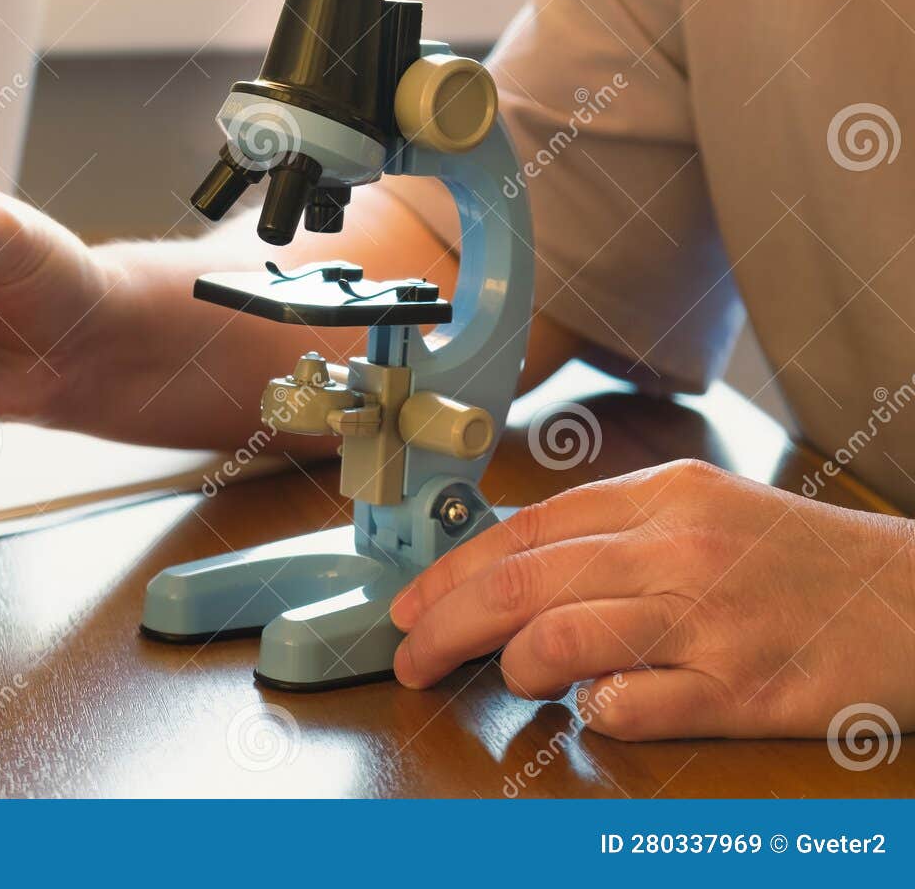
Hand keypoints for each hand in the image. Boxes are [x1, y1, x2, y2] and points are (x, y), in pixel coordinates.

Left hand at [389, 459, 914, 739]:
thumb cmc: (800, 561)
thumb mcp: (702, 510)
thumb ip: (611, 531)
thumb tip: (509, 566)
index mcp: (660, 496)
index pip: (521, 530)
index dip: (449, 571)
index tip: (410, 606)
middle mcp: (676, 548)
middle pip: (518, 583)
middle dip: (443, 625)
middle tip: (412, 658)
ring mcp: (706, 619)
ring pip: (557, 640)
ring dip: (515, 669)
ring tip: (518, 680)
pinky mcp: (740, 690)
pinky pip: (627, 706)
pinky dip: (594, 712)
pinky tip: (601, 705)